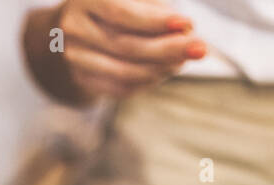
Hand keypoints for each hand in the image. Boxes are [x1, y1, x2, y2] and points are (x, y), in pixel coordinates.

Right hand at [58, 0, 205, 98]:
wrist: (79, 26)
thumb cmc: (117, 5)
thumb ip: (156, 10)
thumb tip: (185, 31)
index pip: (122, 13)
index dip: (155, 21)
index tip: (188, 24)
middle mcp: (74, 26)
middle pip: (124, 45)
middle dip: (166, 49)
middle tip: (199, 49)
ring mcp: (74, 55)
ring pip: (122, 71)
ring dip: (159, 69)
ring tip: (183, 61)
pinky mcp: (81, 78)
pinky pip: (118, 88)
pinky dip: (147, 82)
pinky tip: (164, 71)